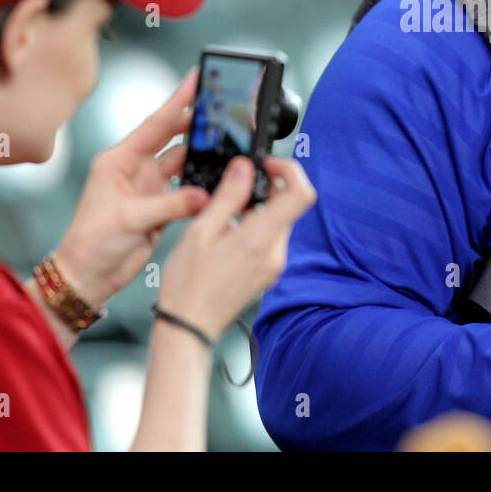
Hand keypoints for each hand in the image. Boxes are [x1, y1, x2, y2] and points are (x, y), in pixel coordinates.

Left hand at [53, 68, 209, 307]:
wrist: (86, 277)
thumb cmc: (91, 244)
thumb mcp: (129, 219)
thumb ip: (170, 204)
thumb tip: (203, 194)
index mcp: (119, 161)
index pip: (155, 123)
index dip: (178, 100)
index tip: (196, 79)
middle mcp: (135, 169)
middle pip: (173, 138)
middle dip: (196, 122)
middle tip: (222, 107)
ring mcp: (149, 188)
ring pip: (183, 163)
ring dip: (202, 155)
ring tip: (227, 141)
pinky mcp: (160, 207)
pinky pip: (187, 189)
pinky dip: (203, 185)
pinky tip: (219, 179)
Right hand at [159, 156, 316, 338]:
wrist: (189, 327)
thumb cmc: (188, 285)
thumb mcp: (201, 231)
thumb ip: (228, 196)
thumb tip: (244, 168)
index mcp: (261, 239)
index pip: (301, 194)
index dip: (289, 170)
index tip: (266, 164)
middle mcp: (275, 253)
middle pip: (288, 206)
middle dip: (266, 190)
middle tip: (234, 188)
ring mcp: (274, 265)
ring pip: (277, 222)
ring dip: (257, 209)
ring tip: (224, 214)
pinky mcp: (267, 273)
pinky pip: (269, 239)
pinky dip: (253, 227)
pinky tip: (226, 234)